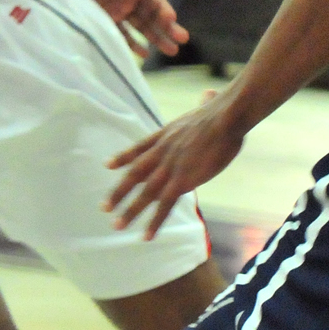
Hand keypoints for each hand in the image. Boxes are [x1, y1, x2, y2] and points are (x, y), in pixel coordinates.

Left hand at [75, 0, 186, 57]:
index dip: (160, 6)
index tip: (172, 19)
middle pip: (148, 11)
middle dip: (166, 26)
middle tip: (182, 40)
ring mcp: (112, 6)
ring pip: (137, 24)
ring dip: (155, 37)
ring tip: (171, 51)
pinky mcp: (100, 17)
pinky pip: (119, 32)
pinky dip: (131, 42)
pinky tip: (143, 53)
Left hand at [105, 92, 241, 239]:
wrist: (224, 118)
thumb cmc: (223, 111)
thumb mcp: (207, 106)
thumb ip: (205, 104)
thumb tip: (210, 95)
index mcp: (166, 134)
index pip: (139, 148)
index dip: (123, 157)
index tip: (108, 165)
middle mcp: (162, 152)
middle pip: (135, 174)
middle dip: (119, 192)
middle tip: (104, 207)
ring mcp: (169, 167)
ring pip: (145, 193)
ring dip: (130, 211)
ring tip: (117, 226)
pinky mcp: (182, 181)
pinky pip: (164, 205)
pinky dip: (154, 221)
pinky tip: (146, 235)